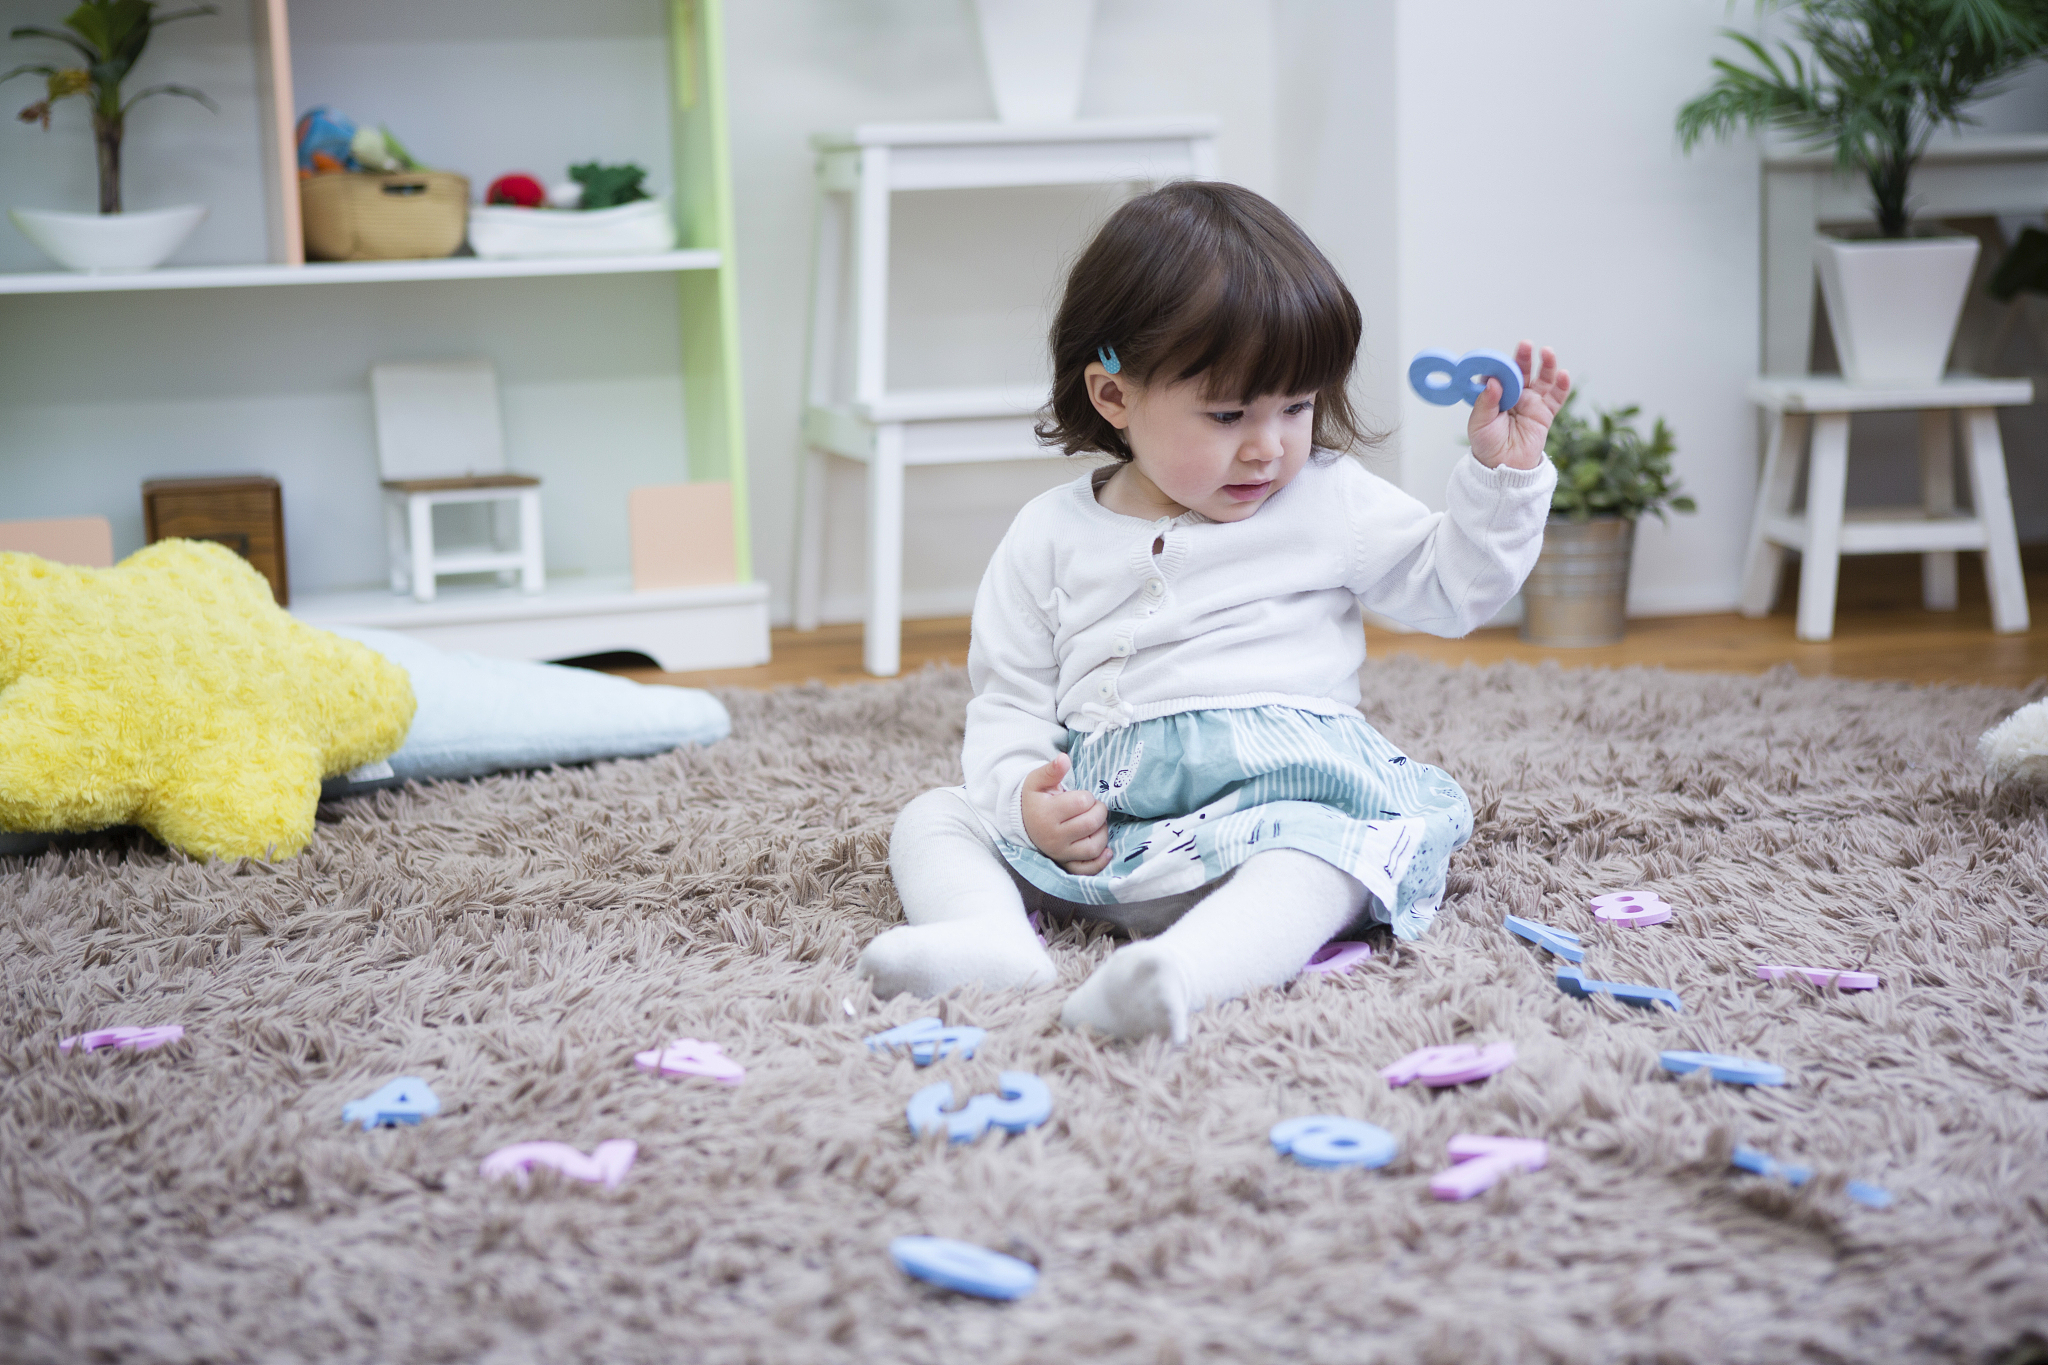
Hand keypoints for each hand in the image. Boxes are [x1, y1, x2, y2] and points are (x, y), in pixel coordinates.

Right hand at [1020, 754, 1109, 875]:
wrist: (1023, 823)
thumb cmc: (1035, 799)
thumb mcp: (1037, 781)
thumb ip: (1052, 770)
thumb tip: (1064, 758)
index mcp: (1046, 814)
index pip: (1081, 803)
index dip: (1087, 797)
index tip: (1080, 797)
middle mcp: (1053, 837)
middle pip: (1090, 824)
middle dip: (1098, 811)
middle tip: (1093, 807)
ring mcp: (1061, 853)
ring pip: (1093, 846)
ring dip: (1102, 832)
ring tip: (1096, 822)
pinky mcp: (1067, 864)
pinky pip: (1088, 869)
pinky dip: (1100, 861)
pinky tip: (1107, 850)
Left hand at [1469, 341, 1570, 470]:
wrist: (1504, 467)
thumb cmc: (1487, 444)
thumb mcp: (1480, 423)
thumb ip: (1486, 402)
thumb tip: (1492, 381)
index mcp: (1497, 395)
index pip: (1501, 375)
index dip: (1502, 365)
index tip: (1500, 359)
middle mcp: (1515, 395)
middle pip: (1522, 372)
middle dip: (1524, 358)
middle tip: (1525, 345)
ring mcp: (1532, 403)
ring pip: (1542, 380)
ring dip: (1546, 365)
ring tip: (1547, 352)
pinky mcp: (1545, 413)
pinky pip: (1556, 398)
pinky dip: (1562, 386)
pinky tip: (1563, 375)